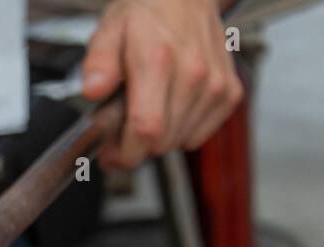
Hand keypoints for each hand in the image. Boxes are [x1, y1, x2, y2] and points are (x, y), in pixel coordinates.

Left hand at [81, 0, 242, 168]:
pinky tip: (170, 110)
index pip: (147, 128)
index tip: (111, 155)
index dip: (126, 153)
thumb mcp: (109, 30)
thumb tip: (93, 89)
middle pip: (163, 141)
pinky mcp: (230, 92)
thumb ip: (99, 62)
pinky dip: (183, 131)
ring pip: (181, 141)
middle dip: (137, 147)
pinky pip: (201, 134)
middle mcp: (192, 74)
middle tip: (121, 132)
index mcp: (158, 61)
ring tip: (146, 114)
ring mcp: (215, 84)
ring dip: (159, 139)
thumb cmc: (147, 14)